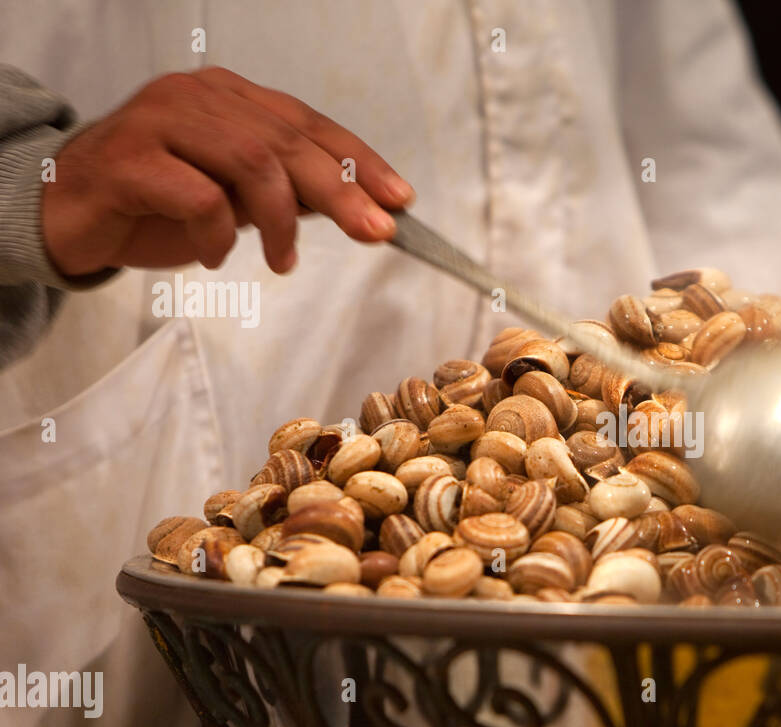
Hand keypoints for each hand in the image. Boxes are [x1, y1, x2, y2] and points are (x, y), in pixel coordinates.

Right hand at [42, 67, 413, 276]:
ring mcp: (159, 121)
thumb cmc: (157, 206)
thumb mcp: (235, 197)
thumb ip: (286, 191)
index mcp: (230, 98)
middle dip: (342, 193)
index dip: (361, 163)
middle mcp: (198, 97)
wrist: (67, 215)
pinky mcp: (128, 159)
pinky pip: (198, 196)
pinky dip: (219, 234)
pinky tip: (217, 256)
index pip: (309, 124)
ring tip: (282, 262)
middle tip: (375, 234)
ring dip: (281, 221)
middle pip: (288, 142)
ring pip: (251, 162)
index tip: (400, 201)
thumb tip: (358, 208)